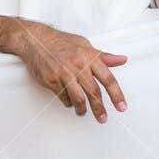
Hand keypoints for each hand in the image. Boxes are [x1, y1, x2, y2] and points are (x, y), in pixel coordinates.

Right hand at [12, 22, 127, 123]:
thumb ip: (104, 56)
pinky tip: (69, 101)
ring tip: (83, 112)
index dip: (117, 95)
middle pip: (93, 92)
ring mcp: (63, 74)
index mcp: (89, 57)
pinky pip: (63, 97)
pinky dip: (68, 102)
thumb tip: (122, 60)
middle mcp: (78, 66)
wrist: (35, 40)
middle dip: (99, 109)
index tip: (121, 107)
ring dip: (82, 109)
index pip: (108, 79)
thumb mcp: (85, 45)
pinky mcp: (51, 81)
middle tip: (103, 119)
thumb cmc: (62, 42)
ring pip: (78, 99)